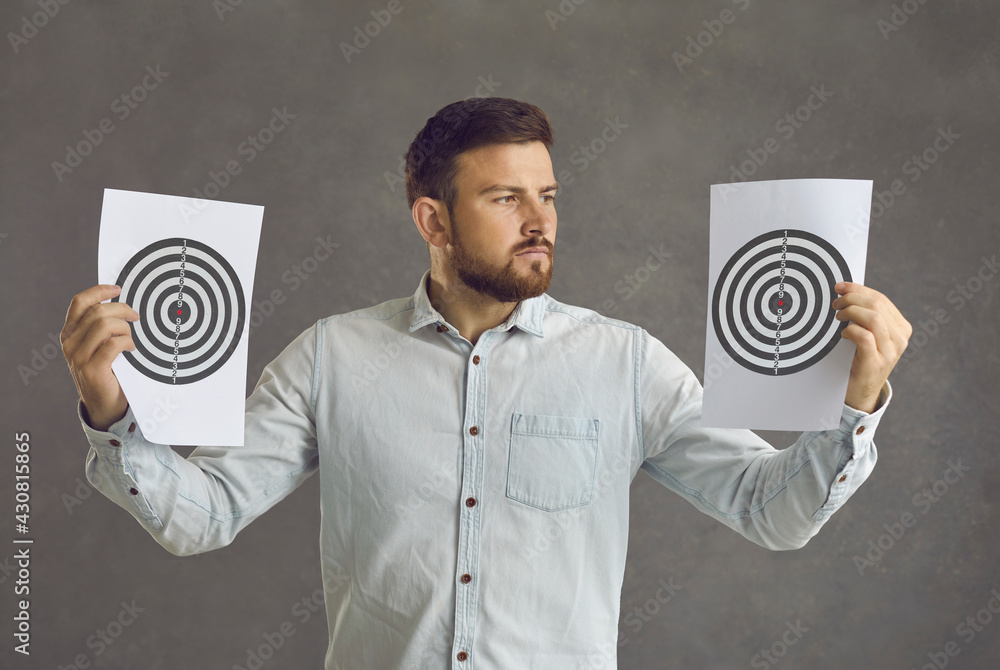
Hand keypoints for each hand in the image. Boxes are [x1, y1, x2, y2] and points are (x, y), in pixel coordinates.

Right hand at [61, 285, 140, 431]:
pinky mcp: (92, 370)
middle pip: (97, 312)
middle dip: (122, 310)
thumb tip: (122, 304)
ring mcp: (79, 357)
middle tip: (135, 317)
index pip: (79, 303)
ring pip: (105, 325)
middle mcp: (70, 344)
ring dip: (125, 328)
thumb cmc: (107, 372)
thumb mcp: (99, 346)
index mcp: (70, 334)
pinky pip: (113, 344)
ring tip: (131, 339)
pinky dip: (127, 342)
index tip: (117, 288)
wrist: (104, 405)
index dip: (99, 291)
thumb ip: (102, 327)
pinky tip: (131, 349)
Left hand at [831, 281, 911, 412]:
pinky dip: (851, 331)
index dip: (858, 289)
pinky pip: (865, 337)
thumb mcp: (868, 334)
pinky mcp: (876, 363)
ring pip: (873, 318)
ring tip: (838, 317)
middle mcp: (900, 338)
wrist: (861, 391)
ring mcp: (890, 352)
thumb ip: (865, 316)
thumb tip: (846, 291)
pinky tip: (843, 334)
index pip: (881, 299)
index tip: (839, 287)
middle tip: (836, 303)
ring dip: (850, 312)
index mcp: (901, 327)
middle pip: (877, 305)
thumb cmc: (860, 358)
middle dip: (852, 299)